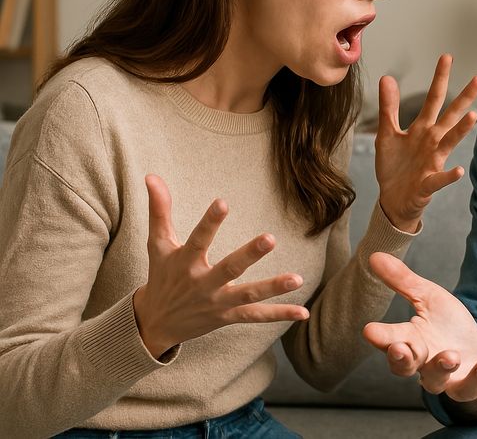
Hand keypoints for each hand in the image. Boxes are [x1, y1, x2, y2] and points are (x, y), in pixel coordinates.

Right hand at [132, 175, 308, 358]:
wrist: (155, 324)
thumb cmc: (161, 276)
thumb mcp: (158, 244)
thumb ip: (159, 210)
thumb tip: (151, 176)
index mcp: (185, 262)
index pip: (198, 239)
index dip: (209, 222)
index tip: (222, 202)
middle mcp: (203, 283)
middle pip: (229, 268)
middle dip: (249, 255)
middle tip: (270, 238)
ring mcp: (218, 302)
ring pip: (248, 294)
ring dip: (273, 287)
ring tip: (298, 279)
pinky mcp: (228, 316)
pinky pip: (256, 316)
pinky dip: (279, 314)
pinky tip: (303, 312)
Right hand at [363, 252, 476, 401]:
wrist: (476, 351)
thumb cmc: (447, 324)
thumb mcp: (428, 297)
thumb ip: (403, 281)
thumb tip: (374, 255)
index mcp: (410, 339)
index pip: (390, 338)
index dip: (380, 336)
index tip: (369, 330)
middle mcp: (422, 362)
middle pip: (404, 366)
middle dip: (400, 358)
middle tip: (399, 347)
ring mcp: (444, 377)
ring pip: (434, 381)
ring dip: (441, 368)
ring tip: (450, 355)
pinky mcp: (468, 386)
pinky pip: (470, 388)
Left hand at [375, 54, 476, 231]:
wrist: (392, 199)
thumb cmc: (394, 166)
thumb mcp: (387, 134)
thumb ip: (389, 108)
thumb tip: (387, 77)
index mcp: (422, 129)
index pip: (433, 99)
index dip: (439, 78)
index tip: (447, 57)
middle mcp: (432, 142)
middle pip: (450, 116)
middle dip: (463, 98)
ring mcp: (433, 162)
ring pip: (449, 142)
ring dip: (461, 130)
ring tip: (472, 116)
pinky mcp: (428, 184)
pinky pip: (439, 179)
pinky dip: (448, 175)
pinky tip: (458, 170)